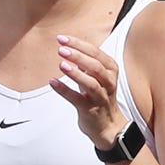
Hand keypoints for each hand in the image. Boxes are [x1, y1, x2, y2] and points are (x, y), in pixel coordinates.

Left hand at [51, 32, 127, 150]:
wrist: (109, 126)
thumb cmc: (101, 97)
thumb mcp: (98, 76)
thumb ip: (87, 61)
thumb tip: (70, 45)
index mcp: (110, 71)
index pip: (96, 53)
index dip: (79, 44)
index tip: (62, 39)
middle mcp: (108, 83)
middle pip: (96, 66)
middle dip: (78, 56)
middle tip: (61, 49)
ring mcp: (100, 97)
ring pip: (91, 83)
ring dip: (76, 73)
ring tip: (61, 64)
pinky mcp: (90, 110)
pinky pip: (78, 99)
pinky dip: (65, 90)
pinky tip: (53, 82)